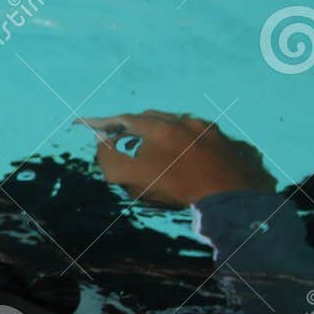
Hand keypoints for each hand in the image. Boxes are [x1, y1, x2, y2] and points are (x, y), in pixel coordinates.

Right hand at [78, 111, 274, 208]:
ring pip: (178, 124)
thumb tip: (101, 141)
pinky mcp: (227, 143)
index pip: (123, 119)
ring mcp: (209, 130)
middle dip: (132, 126)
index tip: (84, 124)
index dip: (102, 122)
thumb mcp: (130, 176)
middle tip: (121, 138)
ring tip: (154, 148)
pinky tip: (187, 153)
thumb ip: (109, 158)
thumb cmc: (176, 186)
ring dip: (161, 132)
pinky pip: (201, 135)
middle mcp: (185, 121)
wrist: (229, 196)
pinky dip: (186, 140)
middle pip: (152, 118)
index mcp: (159, 126)